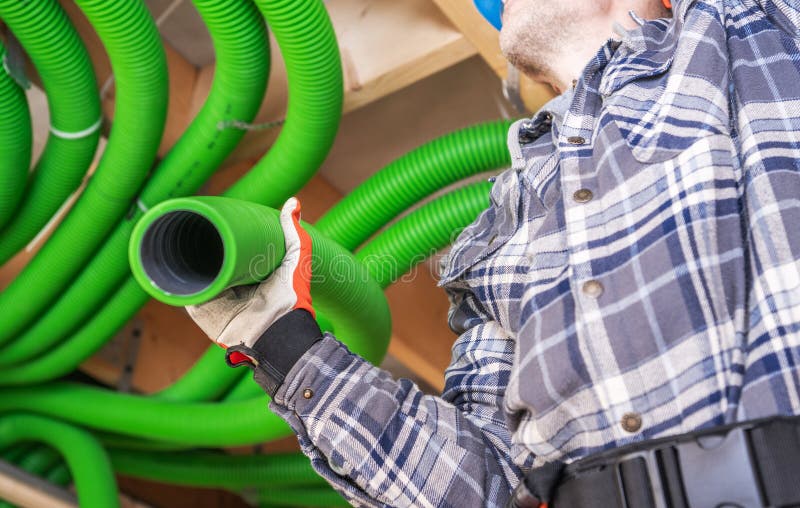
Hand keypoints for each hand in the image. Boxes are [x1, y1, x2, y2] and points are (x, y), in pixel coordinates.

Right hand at [186, 197, 318, 371]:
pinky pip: (182, 292)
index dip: (217, 235)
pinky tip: (165, 259)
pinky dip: (173, 279)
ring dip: (181, 258)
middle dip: (195, 243)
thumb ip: (294, 232)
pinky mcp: (200, 309)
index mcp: (247, 272)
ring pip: (191, 273)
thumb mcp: (295, 258)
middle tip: (189, 221)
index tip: (211, 215)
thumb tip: (293, 201)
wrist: (279, 331)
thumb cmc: (291, 297)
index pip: (226, 249)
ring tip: (172, 234)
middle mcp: (228, 284)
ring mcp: (212, 297)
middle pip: (205, 259)